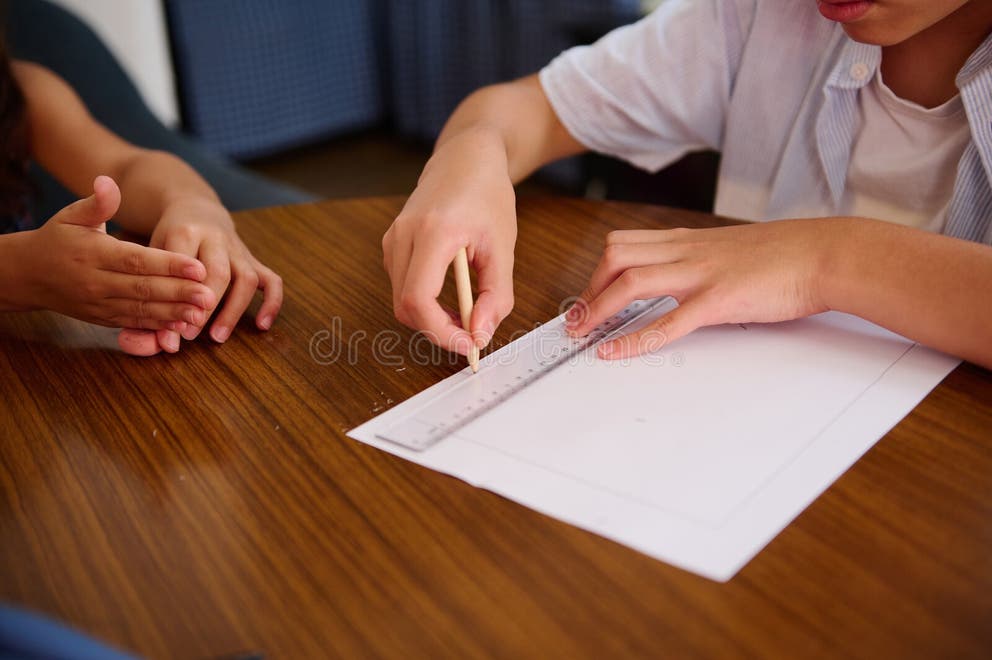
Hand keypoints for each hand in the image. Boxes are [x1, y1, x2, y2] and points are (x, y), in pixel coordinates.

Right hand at [16, 176, 212, 329]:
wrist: (27, 275)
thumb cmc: (57, 239)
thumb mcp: (71, 216)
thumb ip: (96, 203)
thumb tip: (108, 182)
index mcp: (94, 254)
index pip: (136, 260)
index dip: (168, 264)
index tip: (198, 266)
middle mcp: (97, 282)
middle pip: (144, 289)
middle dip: (179, 293)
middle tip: (211, 295)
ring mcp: (100, 304)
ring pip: (141, 310)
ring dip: (174, 313)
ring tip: (202, 313)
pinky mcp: (103, 319)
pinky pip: (134, 323)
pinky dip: (159, 325)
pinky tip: (181, 324)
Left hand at [118, 197, 282, 355]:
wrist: (195, 210)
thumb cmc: (168, 242)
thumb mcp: (151, 258)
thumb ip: (152, 299)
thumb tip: (163, 345)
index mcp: (185, 232)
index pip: (185, 264)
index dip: (180, 295)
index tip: (173, 325)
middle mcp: (216, 238)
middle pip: (218, 272)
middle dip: (206, 306)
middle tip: (190, 335)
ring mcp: (239, 249)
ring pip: (246, 277)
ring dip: (234, 310)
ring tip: (218, 337)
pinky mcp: (254, 260)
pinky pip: (272, 280)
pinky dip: (271, 303)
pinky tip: (262, 326)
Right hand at [382, 130, 516, 354]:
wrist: (465, 159)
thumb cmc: (487, 196)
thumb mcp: (503, 248)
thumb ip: (496, 295)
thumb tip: (481, 334)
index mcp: (434, 232)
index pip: (419, 299)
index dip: (441, 331)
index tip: (467, 343)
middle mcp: (404, 235)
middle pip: (406, 306)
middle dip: (439, 329)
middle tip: (472, 332)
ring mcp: (392, 239)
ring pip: (401, 301)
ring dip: (432, 317)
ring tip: (467, 311)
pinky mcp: (391, 244)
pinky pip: (402, 287)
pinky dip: (425, 303)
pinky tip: (451, 296)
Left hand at [565, 220, 834, 358]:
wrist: (825, 254)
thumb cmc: (787, 255)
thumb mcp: (732, 251)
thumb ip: (702, 261)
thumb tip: (682, 280)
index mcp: (689, 241)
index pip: (625, 243)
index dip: (598, 270)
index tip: (587, 293)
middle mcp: (688, 253)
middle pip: (616, 256)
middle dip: (589, 287)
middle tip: (579, 317)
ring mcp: (701, 274)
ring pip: (631, 282)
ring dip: (599, 310)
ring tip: (583, 333)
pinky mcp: (719, 301)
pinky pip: (667, 322)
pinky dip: (634, 340)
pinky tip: (614, 353)